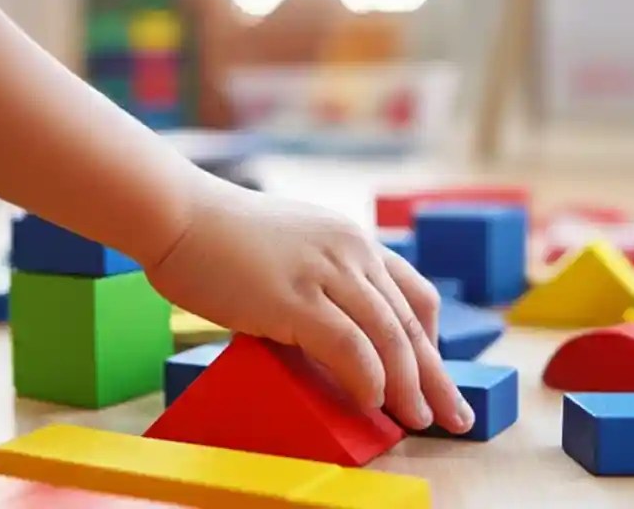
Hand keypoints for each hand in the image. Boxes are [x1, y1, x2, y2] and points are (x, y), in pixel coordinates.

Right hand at [145, 175, 473, 433]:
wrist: (178, 214)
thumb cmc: (219, 238)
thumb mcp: (291, 248)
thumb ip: (319, 282)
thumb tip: (331, 336)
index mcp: (351, 240)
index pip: (413, 293)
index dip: (431, 340)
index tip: (436, 374)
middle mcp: (350, 251)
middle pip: (410, 320)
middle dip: (436, 374)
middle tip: (455, 413)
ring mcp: (325, 272)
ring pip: (388, 336)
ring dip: (409, 386)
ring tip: (419, 420)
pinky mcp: (295, 298)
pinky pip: (349, 346)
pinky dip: (367, 379)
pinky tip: (373, 403)